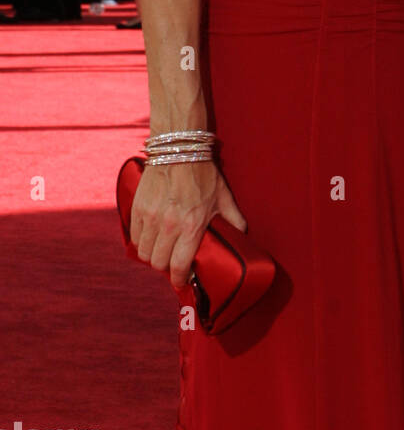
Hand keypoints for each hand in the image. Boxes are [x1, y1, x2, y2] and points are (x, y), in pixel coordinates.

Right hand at [129, 159, 246, 289]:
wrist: (179, 148)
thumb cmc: (204, 173)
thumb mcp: (223, 197)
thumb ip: (234, 219)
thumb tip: (244, 235)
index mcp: (191, 226)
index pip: (179, 266)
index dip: (180, 279)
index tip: (182, 281)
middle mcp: (169, 225)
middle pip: (158, 263)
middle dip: (166, 267)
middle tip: (173, 261)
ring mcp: (150, 217)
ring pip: (143, 253)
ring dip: (152, 255)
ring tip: (162, 249)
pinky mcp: (138, 208)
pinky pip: (134, 237)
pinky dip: (141, 241)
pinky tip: (151, 236)